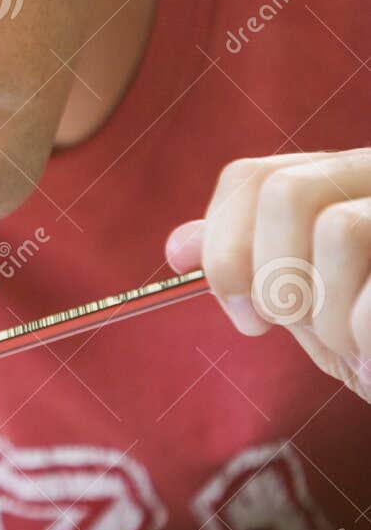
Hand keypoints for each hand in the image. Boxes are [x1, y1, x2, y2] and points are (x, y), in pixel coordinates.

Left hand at [165, 150, 370, 402]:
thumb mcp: (323, 302)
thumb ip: (258, 267)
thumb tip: (177, 248)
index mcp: (349, 180)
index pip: (252, 178)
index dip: (227, 248)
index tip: (245, 318)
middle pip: (287, 192)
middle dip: (276, 283)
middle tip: (307, 335)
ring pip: (339, 230)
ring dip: (332, 319)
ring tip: (357, 352)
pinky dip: (365, 339)